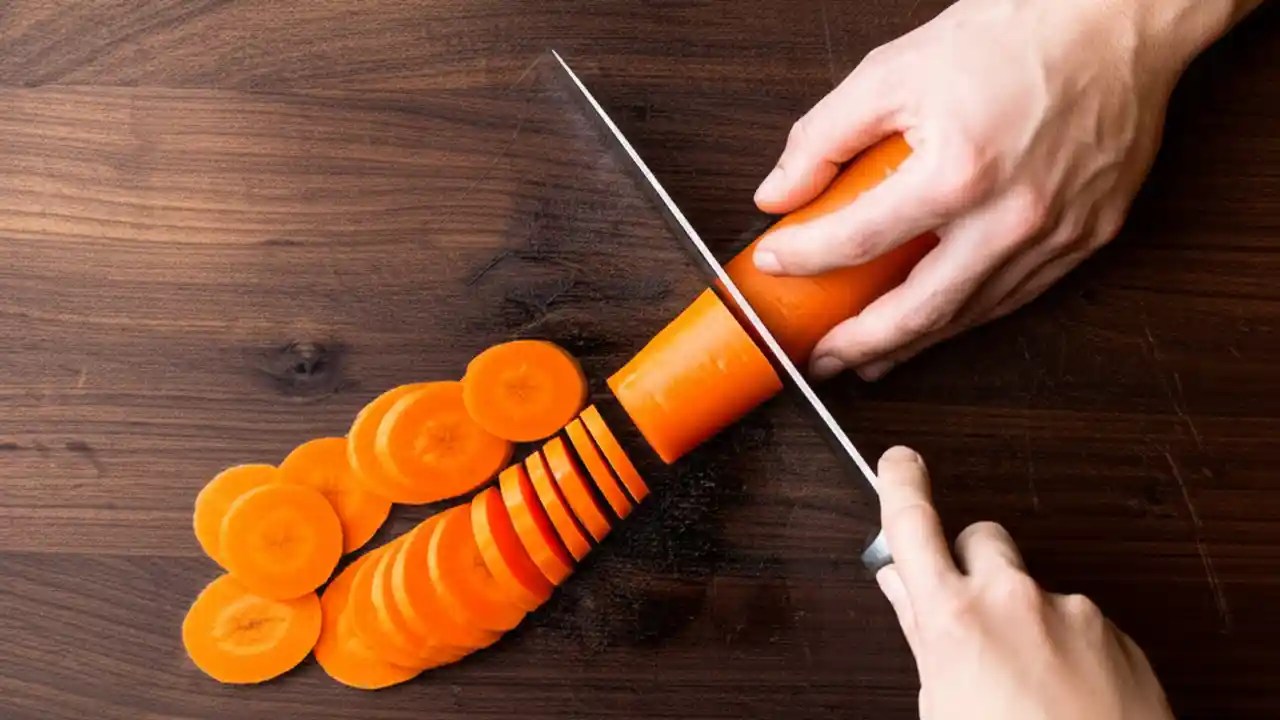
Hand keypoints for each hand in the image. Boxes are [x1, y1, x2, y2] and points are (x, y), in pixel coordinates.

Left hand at [753, 0, 1248, 380]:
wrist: (1118, 20)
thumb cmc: (1016, 33)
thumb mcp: (894, 70)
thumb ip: (824, 137)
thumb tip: (778, 193)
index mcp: (960, 172)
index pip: (858, 240)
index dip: (805, 259)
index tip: (774, 265)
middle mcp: (1013, 218)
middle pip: (919, 310)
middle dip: (861, 344)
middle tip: (824, 358)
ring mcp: (1057, 235)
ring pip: (971, 315)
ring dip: (914, 342)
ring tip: (870, 354)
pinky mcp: (1090, 238)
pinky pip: (1017, 296)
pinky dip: (968, 315)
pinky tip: (938, 319)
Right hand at [872, 446, 1173, 718]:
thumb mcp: (940, 704)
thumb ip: (922, 634)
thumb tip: (903, 588)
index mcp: (954, 617)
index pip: (913, 522)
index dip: (901, 482)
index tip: (898, 462)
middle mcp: (1013, 598)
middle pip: (980, 536)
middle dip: (970, 562)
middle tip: (968, 611)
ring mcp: (1070, 610)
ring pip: (1032, 585)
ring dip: (1022, 614)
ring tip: (1025, 680)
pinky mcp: (1115, 630)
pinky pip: (1076, 616)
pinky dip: (1065, 642)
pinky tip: (1063, 691)